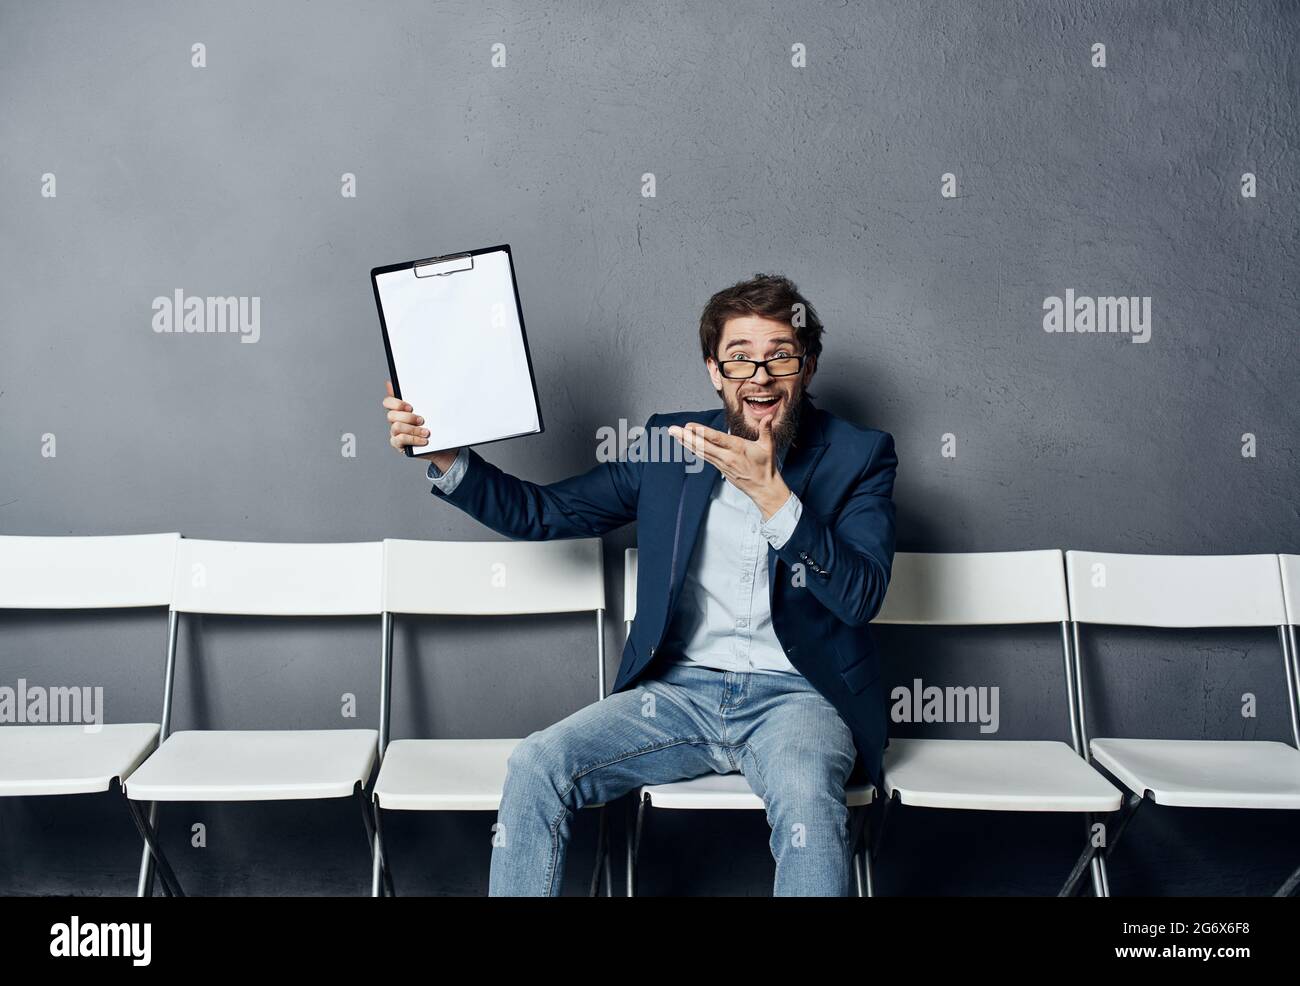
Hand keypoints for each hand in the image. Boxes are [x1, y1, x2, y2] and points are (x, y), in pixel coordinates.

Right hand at [383, 381, 459, 469]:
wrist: (440, 445)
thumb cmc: (432, 424)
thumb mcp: (429, 408)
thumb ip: (419, 396)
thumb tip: (407, 382)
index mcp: (399, 410)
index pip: (388, 402)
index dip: (396, 403)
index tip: (411, 407)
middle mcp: (394, 421)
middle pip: (391, 415)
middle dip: (408, 417)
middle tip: (422, 420)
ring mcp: (395, 433)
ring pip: (396, 427)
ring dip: (413, 429)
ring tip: (427, 432)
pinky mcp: (398, 445)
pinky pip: (400, 440)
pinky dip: (414, 439)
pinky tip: (424, 440)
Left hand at [668, 416, 791, 519]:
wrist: (763, 488)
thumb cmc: (765, 466)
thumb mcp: (768, 446)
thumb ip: (766, 430)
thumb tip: (768, 416)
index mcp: (738, 449)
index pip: (717, 439)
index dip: (703, 432)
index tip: (690, 426)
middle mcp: (727, 456)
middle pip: (703, 445)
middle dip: (686, 437)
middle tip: (672, 429)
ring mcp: (722, 463)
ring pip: (701, 451)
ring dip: (686, 442)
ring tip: (674, 433)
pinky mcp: (720, 468)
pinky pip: (703, 457)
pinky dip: (693, 449)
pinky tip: (685, 443)